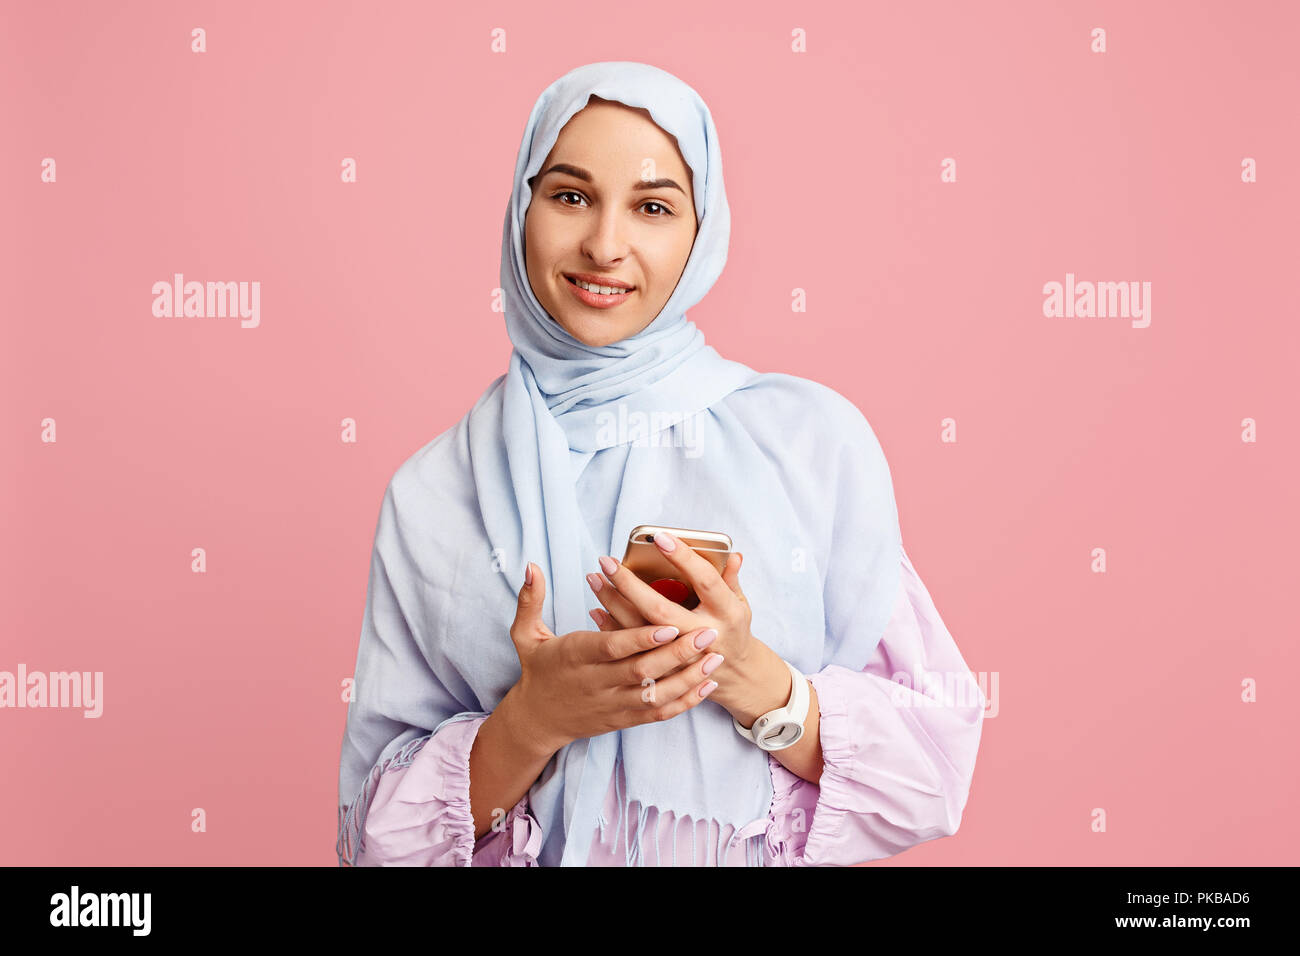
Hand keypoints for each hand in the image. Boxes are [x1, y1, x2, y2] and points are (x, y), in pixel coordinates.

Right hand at [506, 561, 726, 755]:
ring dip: (689, 678)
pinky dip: (686, 701)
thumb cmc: (538, 669)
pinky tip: (707, 684)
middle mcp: (598, 683)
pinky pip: (659, 713)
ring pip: (657, 695)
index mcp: (577, 657)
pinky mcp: (625, 718)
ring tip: (716, 658)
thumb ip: (530, 600)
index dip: (642, 638)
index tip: (670, 624)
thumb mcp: (525, 635)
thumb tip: (531, 566)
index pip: (613, 647)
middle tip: (708, 634)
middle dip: (678, 653)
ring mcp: (614, 704)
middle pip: (643, 671)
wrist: (538, 719)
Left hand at [591, 532, 756, 705]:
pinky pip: (632, 650)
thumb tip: (733, 555)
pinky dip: (611, 629)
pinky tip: (595, 610)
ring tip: (595, 578)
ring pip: (639, 631)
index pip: (705, 581)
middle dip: (630, 584)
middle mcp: (702, 636)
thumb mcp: (741, 604)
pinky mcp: (664, 670)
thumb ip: (731, 580)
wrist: (735, 675)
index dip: (683, 558)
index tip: (660, 538)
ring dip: (613, 603)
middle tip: (608, 561)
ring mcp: (681, 657)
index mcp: (726, 614)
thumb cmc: (733, 630)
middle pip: (660, 609)